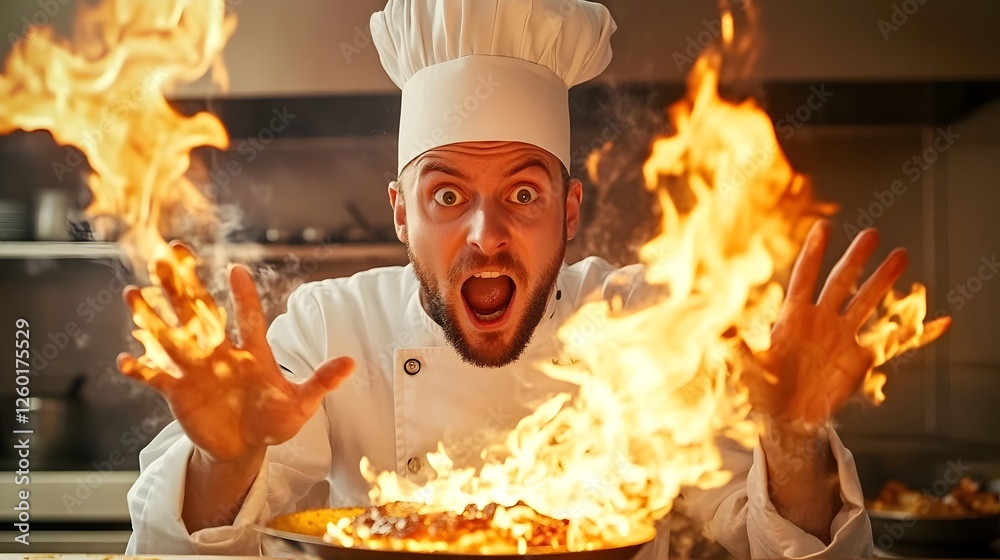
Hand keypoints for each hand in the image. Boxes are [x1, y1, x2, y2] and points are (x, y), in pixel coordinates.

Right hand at [117, 243, 353, 462]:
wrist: (245, 446)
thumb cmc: (273, 420)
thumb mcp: (300, 404)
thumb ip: (321, 382)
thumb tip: (352, 363)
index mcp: (253, 352)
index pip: (249, 317)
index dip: (244, 295)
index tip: (236, 270)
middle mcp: (221, 353)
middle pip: (201, 312)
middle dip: (185, 284)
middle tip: (172, 253)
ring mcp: (197, 370)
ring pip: (172, 337)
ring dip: (153, 316)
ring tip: (132, 293)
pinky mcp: (179, 392)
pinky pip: (157, 377)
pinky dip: (141, 370)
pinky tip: (125, 360)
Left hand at [743, 220, 948, 428]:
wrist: (786, 417)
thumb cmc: (763, 390)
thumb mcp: (749, 369)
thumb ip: (740, 350)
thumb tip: (720, 333)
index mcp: (793, 317)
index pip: (804, 278)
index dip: (814, 254)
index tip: (825, 226)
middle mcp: (821, 320)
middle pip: (841, 282)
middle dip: (856, 259)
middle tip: (872, 234)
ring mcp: (842, 337)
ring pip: (866, 302)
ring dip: (883, 280)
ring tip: (900, 255)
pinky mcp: (860, 359)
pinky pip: (890, 342)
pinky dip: (914, 333)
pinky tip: (938, 321)